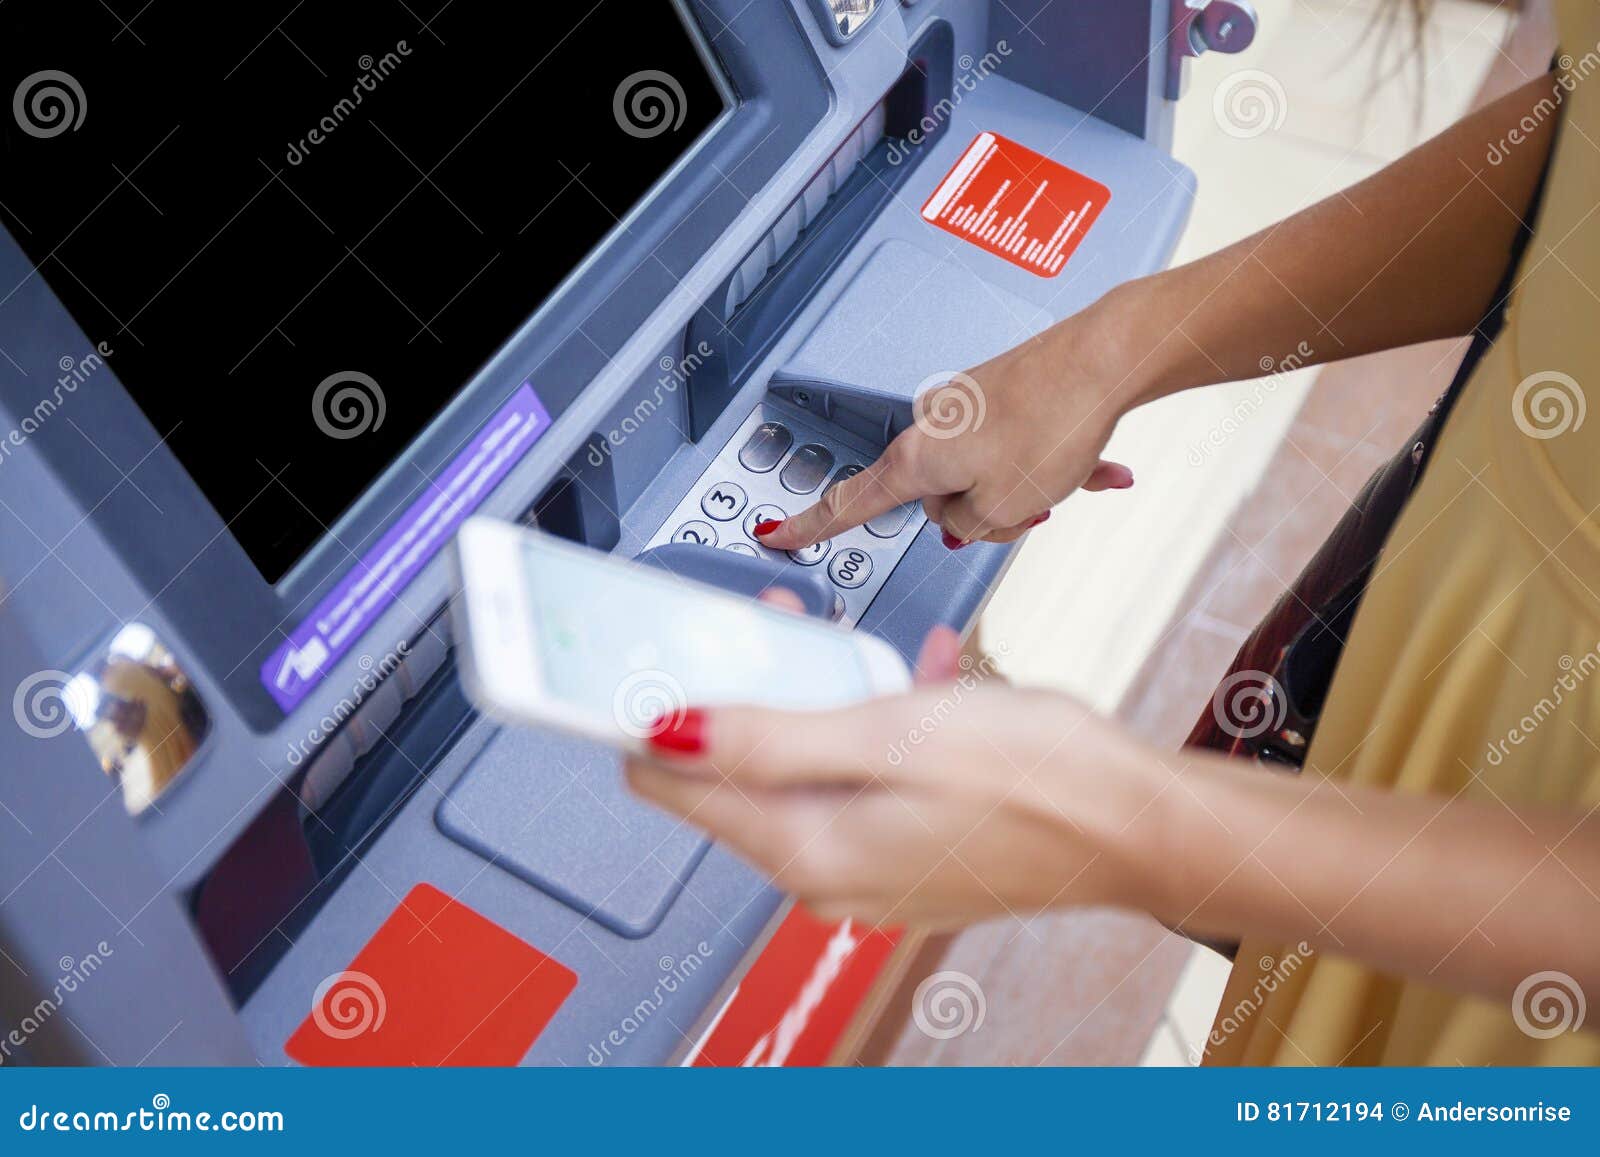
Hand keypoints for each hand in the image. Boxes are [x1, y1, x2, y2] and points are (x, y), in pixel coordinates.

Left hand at [623, 626, 1167, 928]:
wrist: (1139, 825)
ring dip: (812, 701)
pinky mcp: (907, 852)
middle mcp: (826, 875)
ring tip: (839, 643)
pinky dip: (870, 729)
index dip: (651, 716)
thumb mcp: (890, 734)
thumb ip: (769, 736)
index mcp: (806, 851)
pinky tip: (913, 681)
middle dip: (742, 695)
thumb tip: (666, 732)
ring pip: (802, 769)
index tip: (647, 658)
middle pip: (736, 775)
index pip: (673, 786)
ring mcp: (869, 869)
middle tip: (763, 628)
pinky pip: (859, 780)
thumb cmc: (1034, 781)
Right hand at [756, 311, 1138, 552]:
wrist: (1105, 359)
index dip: (810, 526)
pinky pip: (1022, 448)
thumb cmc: (1052, 425)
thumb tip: (962, 515)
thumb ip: (966, 527)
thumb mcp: (1001, 510)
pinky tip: (1099, 467)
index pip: (850, 504)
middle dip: (986, 513)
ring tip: (1073, 475)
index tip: (773, 534)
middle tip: (1032, 505)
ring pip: (990, 475)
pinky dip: (1054, 464)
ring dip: (1031, 487)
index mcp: (916, 458)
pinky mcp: (1003, 392)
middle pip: (940, 498)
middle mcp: (932, 424)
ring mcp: (967, 404)